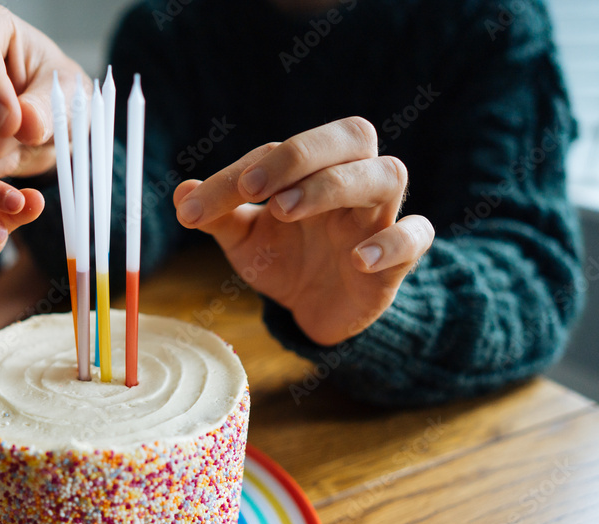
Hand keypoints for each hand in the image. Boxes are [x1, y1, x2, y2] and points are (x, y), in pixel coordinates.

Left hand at [175, 117, 434, 345]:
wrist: (316, 311)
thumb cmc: (284, 260)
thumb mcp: (244, 241)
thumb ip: (218, 216)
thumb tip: (181, 193)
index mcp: (312, 170)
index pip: (280, 152)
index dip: (238, 173)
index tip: (196, 206)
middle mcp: (351, 182)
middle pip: (352, 136)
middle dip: (300, 154)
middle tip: (253, 190)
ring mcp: (379, 217)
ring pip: (388, 174)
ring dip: (335, 185)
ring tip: (285, 211)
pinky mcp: (399, 260)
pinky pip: (417, 236)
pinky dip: (393, 241)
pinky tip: (357, 258)